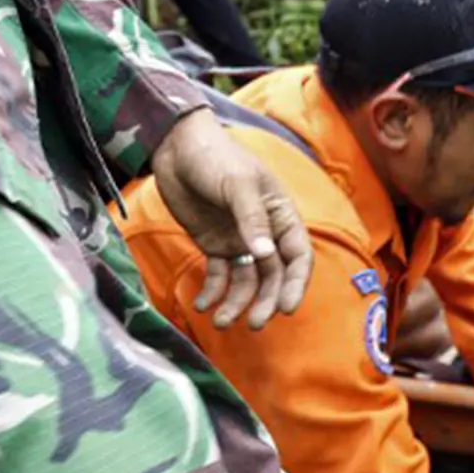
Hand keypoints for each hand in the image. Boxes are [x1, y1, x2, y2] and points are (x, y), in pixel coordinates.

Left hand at [150, 107, 313, 329]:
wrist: (176, 148)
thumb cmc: (216, 157)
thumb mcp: (238, 184)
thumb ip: (252, 219)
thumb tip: (265, 254)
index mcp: (281, 216)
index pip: (297, 256)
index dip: (295, 284)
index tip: (286, 308)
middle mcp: (265, 233)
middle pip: (273, 276)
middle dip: (265, 302)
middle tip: (254, 324)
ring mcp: (239, 240)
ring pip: (246, 281)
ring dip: (237, 303)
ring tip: (220, 322)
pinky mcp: (214, 245)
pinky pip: (218, 275)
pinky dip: (212, 292)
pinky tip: (202, 306)